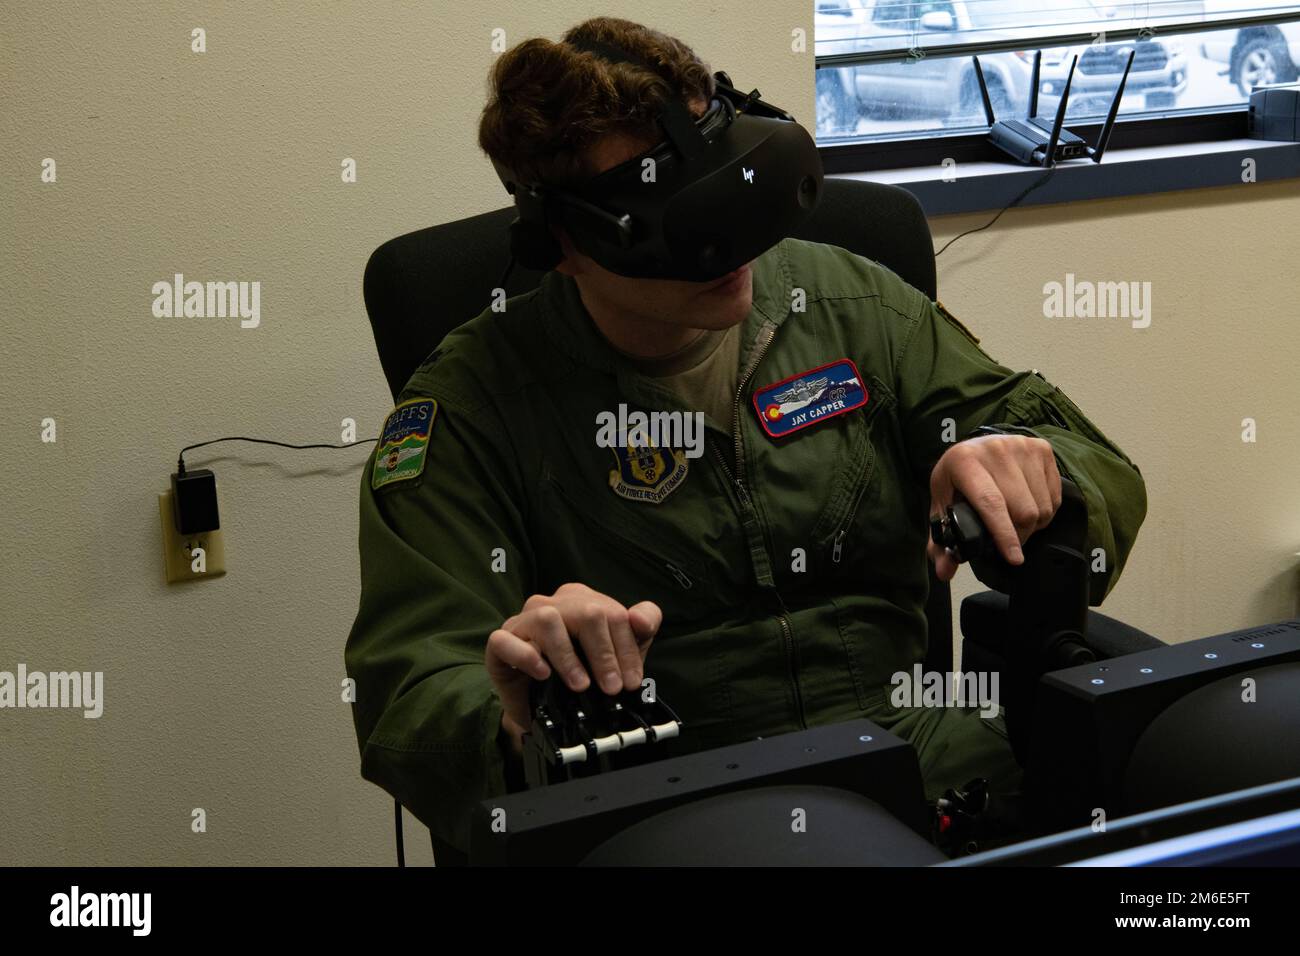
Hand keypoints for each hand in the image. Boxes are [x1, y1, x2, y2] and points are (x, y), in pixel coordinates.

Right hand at [486, 583, 661, 747]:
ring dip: (568, 655)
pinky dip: (525, 655)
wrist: (543, 708)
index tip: (632, 681)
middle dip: (603, 654)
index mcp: (580, 600)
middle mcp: (551, 605)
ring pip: (547, 619)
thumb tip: (643, 620)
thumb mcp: (618, 655)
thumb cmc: (581, 675)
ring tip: (580, 685)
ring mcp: (522, 622)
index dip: (626, 649)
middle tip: (612, 688)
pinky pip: (504, 640)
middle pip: (585, 612)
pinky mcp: (499, 644)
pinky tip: (542, 673)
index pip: (612, 614)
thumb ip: (640, 630)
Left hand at [927, 434, 1061, 581]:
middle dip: (1018, 536)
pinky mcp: (1042, 449)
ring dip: (1033, 525)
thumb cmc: (958, 479)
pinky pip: (1054, 496)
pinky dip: (1045, 512)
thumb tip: (945, 572)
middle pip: (1022, 510)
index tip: (1014, 558)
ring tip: (1016, 522)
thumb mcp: (942, 503)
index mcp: (964, 462)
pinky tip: (1029, 507)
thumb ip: (941, 539)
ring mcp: (1022, 446)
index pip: (991, 503)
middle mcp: (995, 449)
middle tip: (1007, 541)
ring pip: (1042, 506)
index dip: (1004, 534)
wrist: (974, 447)